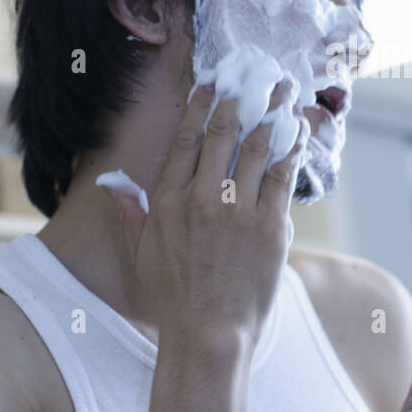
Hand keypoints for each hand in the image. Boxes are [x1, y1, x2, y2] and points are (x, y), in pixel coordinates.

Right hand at [104, 82, 307, 356]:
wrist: (209, 335)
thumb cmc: (174, 298)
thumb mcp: (141, 253)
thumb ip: (130, 212)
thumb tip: (112, 183)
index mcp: (168, 201)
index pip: (186, 139)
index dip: (202, 105)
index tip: (214, 83)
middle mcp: (202, 199)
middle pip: (223, 134)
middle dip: (242, 99)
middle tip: (257, 77)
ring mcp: (238, 211)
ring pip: (257, 148)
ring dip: (273, 114)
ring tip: (284, 91)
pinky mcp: (270, 226)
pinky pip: (282, 176)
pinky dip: (291, 149)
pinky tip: (298, 132)